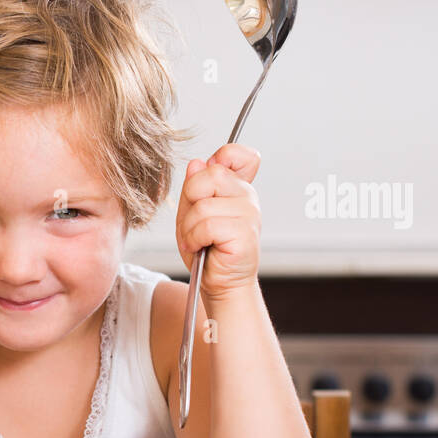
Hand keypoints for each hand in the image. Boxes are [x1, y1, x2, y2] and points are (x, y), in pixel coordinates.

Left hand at [175, 144, 261, 302]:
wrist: (219, 283)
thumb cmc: (205, 250)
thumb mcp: (190, 214)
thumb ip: (192, 188)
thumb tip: (196, 163)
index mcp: (236, 186)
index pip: (235, 153)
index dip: (218, 159)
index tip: (205, 187)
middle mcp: (247, 196)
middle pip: (210, 174)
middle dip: (190, 199)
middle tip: (192, 222)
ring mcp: (249, 213)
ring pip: (204, 205)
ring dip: (188, 227)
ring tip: (195, 240)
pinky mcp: (245, 233)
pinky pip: (207, 225)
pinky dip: (194, 238)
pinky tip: (199, 247)